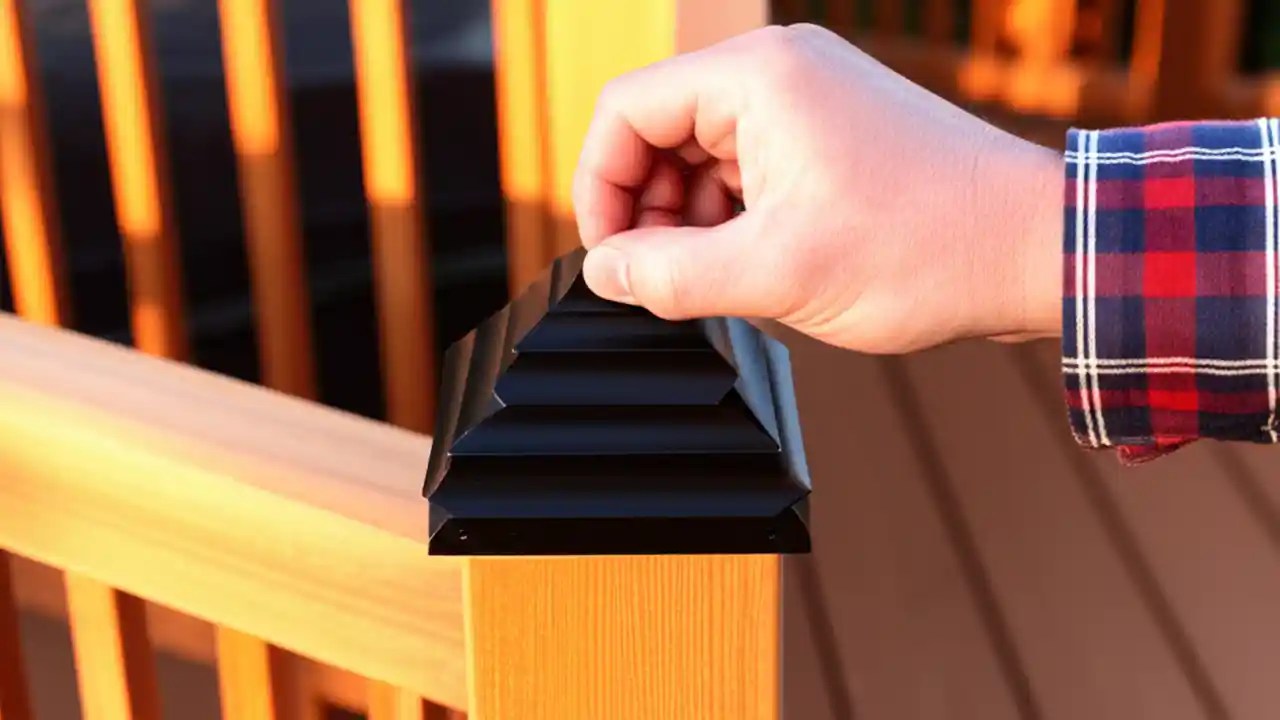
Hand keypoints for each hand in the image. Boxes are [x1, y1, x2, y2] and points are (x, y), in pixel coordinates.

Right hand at [573, 24, 1062, 353]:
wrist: (1032, 248)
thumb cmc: (925, 248)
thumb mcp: (775, 273)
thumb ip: (670, 275)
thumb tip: (605, 274)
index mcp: (758, 77)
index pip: (625, 111)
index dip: (599, 188)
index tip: (610, 258)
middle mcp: (780, 72)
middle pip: (659, 128)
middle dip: (645, 208)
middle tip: (655, 278)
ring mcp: (810, 98)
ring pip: (702, 151)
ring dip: (687, 218)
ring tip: (706, 280)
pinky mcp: (832, 132)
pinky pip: (748, 164)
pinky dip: (730, 214)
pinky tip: (744, 264)